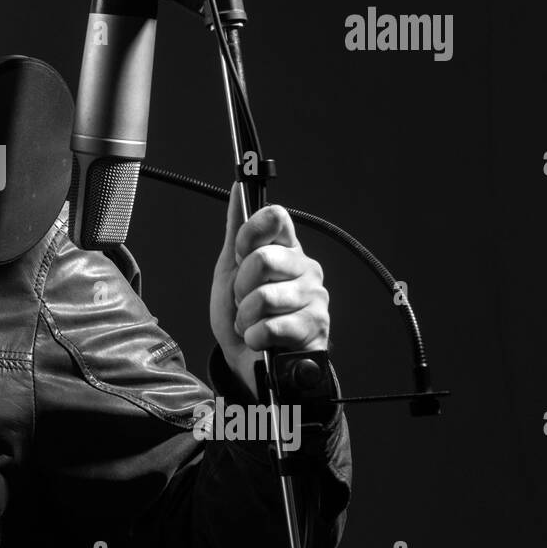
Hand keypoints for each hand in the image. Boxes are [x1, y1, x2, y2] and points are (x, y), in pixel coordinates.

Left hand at [209, 183, 330, 398]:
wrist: (245, 359)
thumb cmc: (241, 313)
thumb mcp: (230, 269)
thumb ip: (237, 230)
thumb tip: (239, 188)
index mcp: (287, 249)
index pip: (275, 217)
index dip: (249, 235)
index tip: (239, 255)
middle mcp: (306, 267)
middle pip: (263, 258)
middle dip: (240, 286)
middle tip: (242, 300)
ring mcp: (315, 296)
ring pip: (264, 296)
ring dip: (245, 316)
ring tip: (251, 323)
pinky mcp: (316, 327)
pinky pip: (272, 326)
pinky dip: (255, 336)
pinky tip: (261, 340)